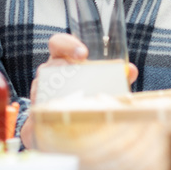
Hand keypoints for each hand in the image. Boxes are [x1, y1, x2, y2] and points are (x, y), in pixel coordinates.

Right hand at [22, 34, 139, 148]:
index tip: (83, 53)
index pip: (58, 44)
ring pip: (44, 87)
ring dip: (60, 93)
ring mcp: (40, 91)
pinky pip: (43, 108)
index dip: (67, 44)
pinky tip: (67, 115)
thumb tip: (131, 70)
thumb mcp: (101, 83)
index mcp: (62, 59)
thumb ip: (117, 76)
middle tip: (79, 79)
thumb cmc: (85, 95)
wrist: (66, 125)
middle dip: (64, 70)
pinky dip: (55, 111)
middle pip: (50, 66)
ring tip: (75, 100)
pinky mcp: (39, 110)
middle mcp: (49, 72)